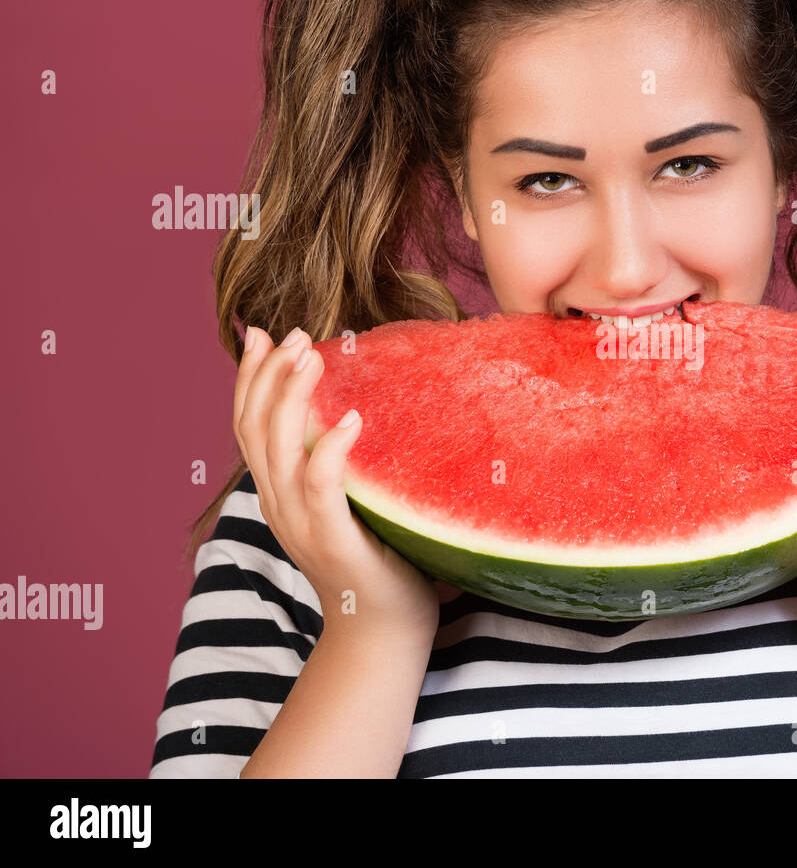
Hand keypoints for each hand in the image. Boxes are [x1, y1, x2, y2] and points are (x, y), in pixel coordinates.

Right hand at [233, 326, 441, 640]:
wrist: (384, 630)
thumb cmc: (378, 557)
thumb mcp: (348, 501)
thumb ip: (335, 462)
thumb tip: (348, 406)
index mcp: (277, 493)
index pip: (246, 425)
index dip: (249, 377)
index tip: (262, 333)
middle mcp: (278, 505)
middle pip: (254, 428)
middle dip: (268, 374)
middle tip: (295, 335)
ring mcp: (300, 524)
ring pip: (278, 449)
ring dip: (292, 397)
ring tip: (312, 357)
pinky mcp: (333, 540)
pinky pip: (322, 487)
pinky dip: (330, 449)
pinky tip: (352, 420)